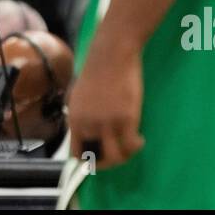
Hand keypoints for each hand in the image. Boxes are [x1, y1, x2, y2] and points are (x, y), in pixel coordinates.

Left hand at [68, 38, 144, 169]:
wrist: (111, 53)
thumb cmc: (97, 69)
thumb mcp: (79, 95)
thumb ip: (82, 114)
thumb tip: (88, 130)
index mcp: (75, 119)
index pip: (76, 154)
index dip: (88, 160)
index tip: (99, 158)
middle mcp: (88, 125)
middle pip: (97, 159)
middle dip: (108, 161)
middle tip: (118, 155)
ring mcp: (107, 123)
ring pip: (115, 156)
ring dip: (124, 156)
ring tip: (130, 148)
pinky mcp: (126, 118)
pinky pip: (131, 144)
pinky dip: (136, 146)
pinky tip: (140, 140)